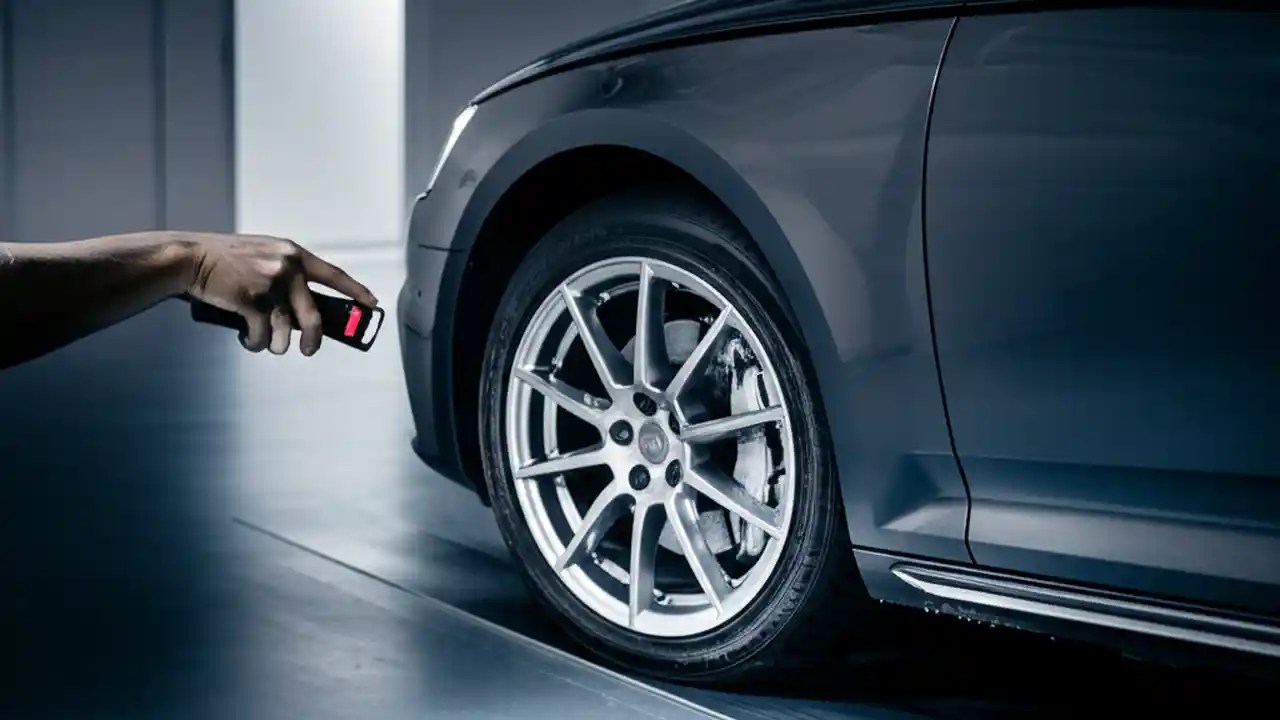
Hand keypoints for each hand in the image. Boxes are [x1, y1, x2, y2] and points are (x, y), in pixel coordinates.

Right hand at [182, 233, 377, 355]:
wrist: (190, 258)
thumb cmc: (224, 260)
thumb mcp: (264, 255)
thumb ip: (287, 274)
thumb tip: (306, 307)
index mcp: (294, 254)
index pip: (334, 275)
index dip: (356, 291)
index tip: (371, 304)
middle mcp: (288, 268)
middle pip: (314, 317)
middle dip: (313, 340)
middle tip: (309, 349)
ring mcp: (271, 285)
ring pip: (286, 332)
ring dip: (274, 344)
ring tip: (263, 341)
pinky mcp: (252, 301)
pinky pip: (261, 336)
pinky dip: (254, 343)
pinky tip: (247, 337)